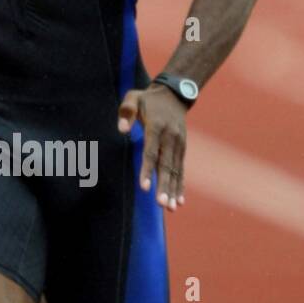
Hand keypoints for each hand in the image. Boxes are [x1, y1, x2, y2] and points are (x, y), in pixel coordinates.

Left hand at [117, 85, 186, 209]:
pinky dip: (180, 185)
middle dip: (164, 186)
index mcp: (157, 127)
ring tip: (171, 208)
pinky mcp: (182, 149)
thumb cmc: (148, 99)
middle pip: (166, 165)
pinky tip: (179, 201)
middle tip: (162, 204)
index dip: (147, 170)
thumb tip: (122, 130)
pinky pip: (181, 169)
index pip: (151, 152)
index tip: (144, 187)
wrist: (174, 94)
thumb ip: (126, 111)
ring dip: (173, 190)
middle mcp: (170, 137)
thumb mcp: (133, 97)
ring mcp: (178, 144)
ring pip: (175, 170)